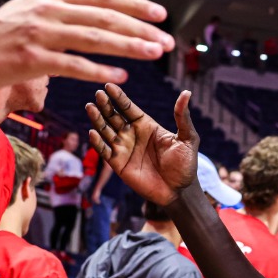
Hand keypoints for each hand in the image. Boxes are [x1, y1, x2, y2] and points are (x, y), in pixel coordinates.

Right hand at [0, 0, 173, 94]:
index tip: (160, 14)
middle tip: (167, 41)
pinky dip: (99, 71)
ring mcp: (39, 34)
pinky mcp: (31, 60)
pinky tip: (121, 77)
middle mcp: (48, 10)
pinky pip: (73, 65)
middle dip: (140, 27)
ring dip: (128, 46)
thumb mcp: (24, 2)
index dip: (134, 4)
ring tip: (154, 54)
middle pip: (105, 15)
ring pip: (94, 38)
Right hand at [87, 85, 198, 205]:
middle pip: (114, 116)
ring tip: (90, 107)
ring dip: (98, 120)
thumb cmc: (185, 164)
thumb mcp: (187, 138)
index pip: (128, 108)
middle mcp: (132, 134)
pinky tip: (93, 132)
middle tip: (97, 94)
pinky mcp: (119, 164)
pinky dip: (98, 143)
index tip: (108, 86)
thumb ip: (182, 117)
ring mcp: (124, 149)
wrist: (180, 191)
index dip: (119, 97)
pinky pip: (105, 151)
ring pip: (106, 131)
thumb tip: (186, 93)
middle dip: (105, 105)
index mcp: (146, 125)